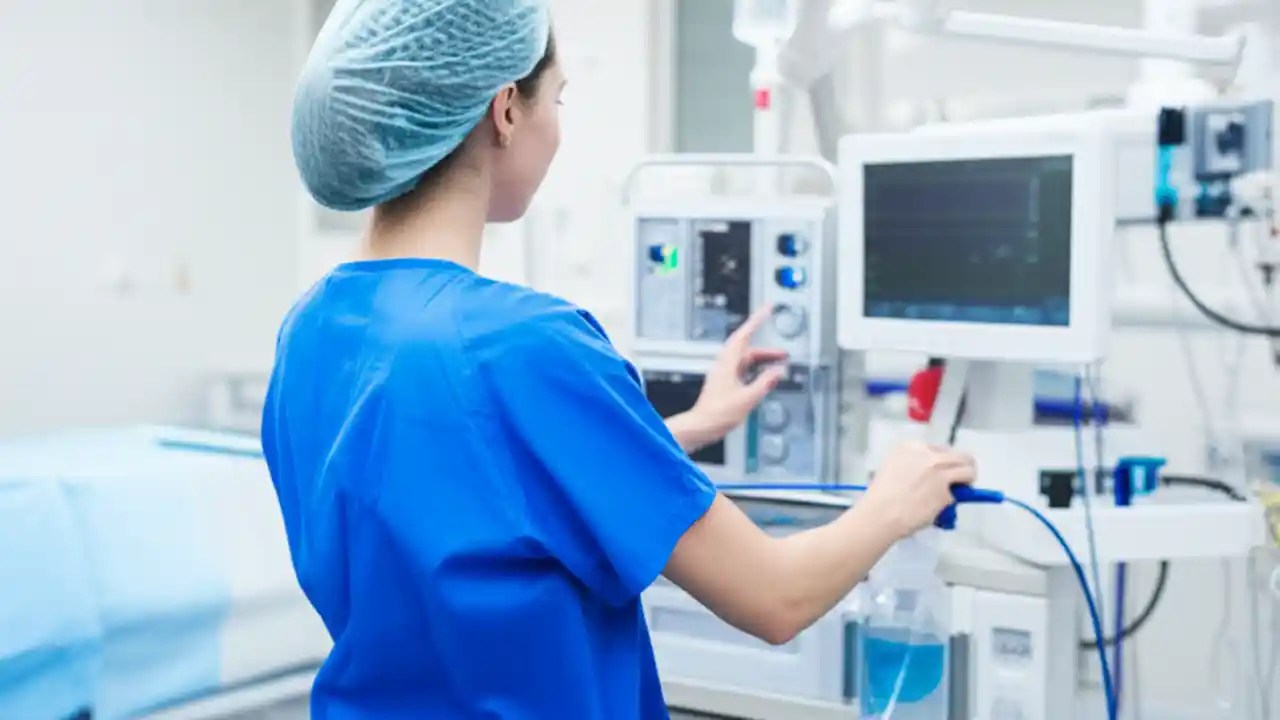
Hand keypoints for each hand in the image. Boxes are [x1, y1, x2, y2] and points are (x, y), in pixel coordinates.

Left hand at [665, 305, 787, 452]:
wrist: (701, 426)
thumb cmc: (717, 413)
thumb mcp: (747, 398)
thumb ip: (764, 383)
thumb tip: (778, 372)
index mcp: (727, 363)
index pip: (744, 334)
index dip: (756, 320)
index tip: (766, 309)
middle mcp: (724, 365)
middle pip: (748, 349)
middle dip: (767, 349)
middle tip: (783, 352)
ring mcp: (724, 374)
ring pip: (746, 361)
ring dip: (763, 360)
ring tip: (779, 365)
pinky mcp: (725, 384)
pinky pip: (744, 371)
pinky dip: (756, 371)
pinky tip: (764, 378)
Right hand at [863, 441, 975, 539]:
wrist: (880, 514)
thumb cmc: (880, 496)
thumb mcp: (893, 468)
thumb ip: (913, 465)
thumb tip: (929, 475)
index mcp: (912, 447)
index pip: (940, 449)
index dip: (943, 462)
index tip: (940, 472)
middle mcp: (929, 455)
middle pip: (959, 456)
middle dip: (962, 468)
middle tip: (959, 481)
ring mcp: (940, 472)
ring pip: (968, 470)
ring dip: (967, 480)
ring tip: (960, 491)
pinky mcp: (947, 491)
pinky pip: (960, 495)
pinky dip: (953, 501)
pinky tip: (941, 507)